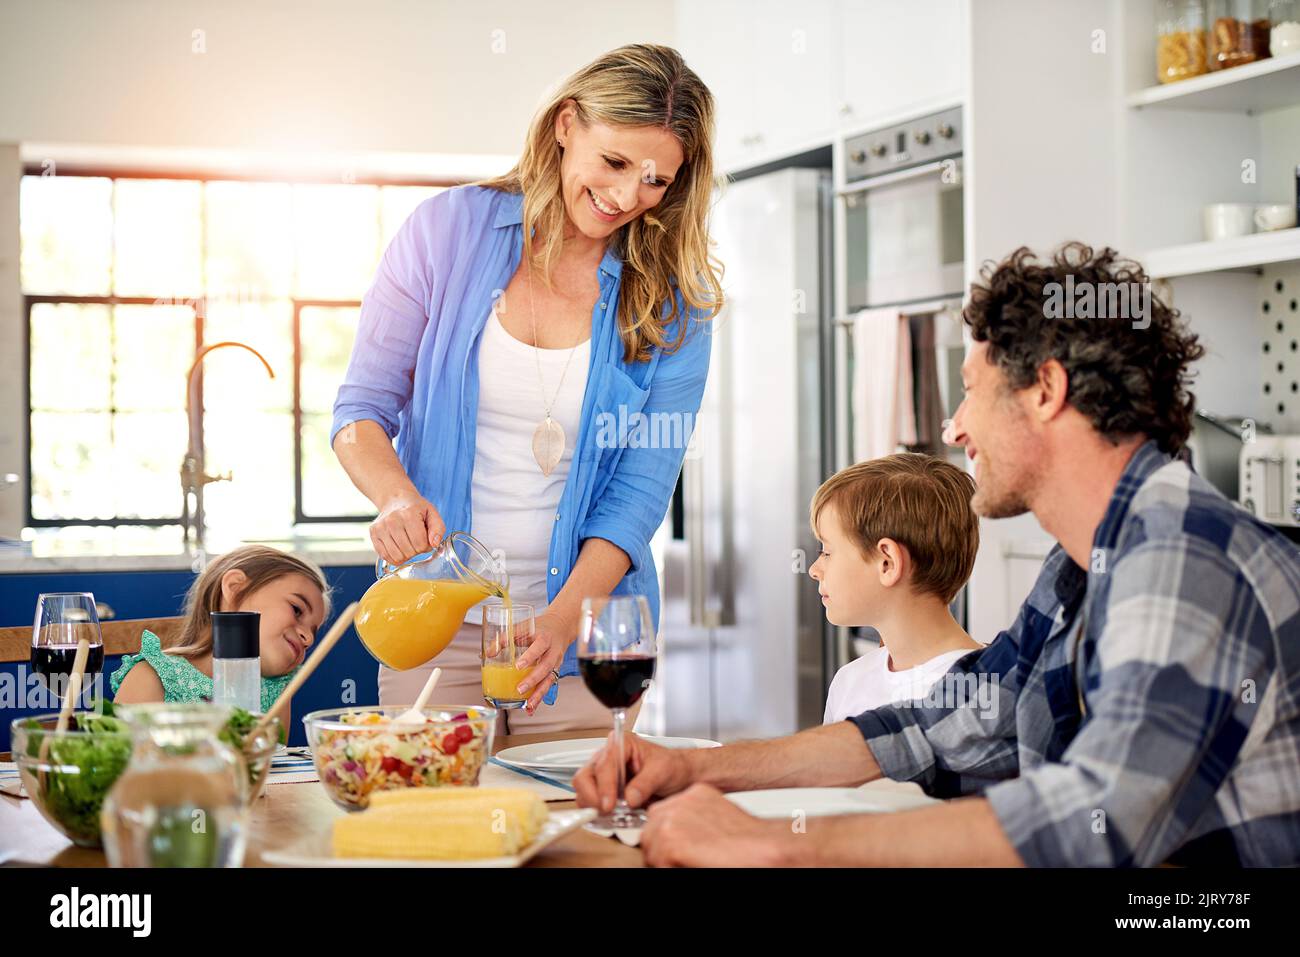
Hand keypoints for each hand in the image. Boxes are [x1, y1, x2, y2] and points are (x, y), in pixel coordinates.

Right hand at [370, 493, 444, 566]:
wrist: (396, 499)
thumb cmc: (416, 508)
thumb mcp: (432, 513)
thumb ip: (438, 529)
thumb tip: (434, 544)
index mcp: (408, 515)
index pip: (420, 545)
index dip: (426, 546)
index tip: (424, 538)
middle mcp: (392, 521)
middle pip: (409, 552)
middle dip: (416, 550)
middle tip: (415, 540)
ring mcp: (380, 527)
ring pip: (397, 557)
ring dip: (405, 555)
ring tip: (407, 543)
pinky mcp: (373, 533)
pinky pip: (385, 556)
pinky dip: (394, 557)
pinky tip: (398, 547)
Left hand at [513, 611, 570, 713]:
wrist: (561, 627)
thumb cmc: (541, 627)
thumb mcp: (524, 626)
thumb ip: (506, 638)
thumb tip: (489, 653)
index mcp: (545, 638)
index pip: (539, 647)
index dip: (529, 657)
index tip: (518, 666)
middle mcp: (553, 652)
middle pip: (545, 667)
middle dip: (533, 680)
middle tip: (520, 689)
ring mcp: (556, 664)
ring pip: (549, 680)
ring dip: (539, 694)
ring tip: (529, 705)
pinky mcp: (555, 672)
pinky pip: (548, 686)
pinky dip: (540, 698)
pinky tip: (531, 708)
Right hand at [572, 732, 693, 812]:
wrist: (681, 777)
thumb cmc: (673, 766)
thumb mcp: (663, 771)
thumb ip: (646, 783)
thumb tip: (629, 798)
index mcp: (621, 744)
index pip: (603, 763)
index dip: (604, 785)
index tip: (609, 804)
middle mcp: (608, 758)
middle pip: (585, 776)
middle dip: (592, 797)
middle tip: (607, 812)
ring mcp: (604, 775)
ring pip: (583, 791)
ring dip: (593, 806)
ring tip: (611, 816)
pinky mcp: (604, 791)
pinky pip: (591, 802)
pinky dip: (597, 812)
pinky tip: (610, 817)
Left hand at [641, 784, 791, 867]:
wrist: (764, 847)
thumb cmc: (750, 838)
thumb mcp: (718, 816)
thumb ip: (696, 819)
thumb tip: (684, 835)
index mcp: (694, 793)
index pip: (663, 813)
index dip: (666, 834)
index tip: (674, 848)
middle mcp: (681, 802)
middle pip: (652, 827)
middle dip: (660, 846)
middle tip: (678, 860)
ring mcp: (673, 820)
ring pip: (651, 846)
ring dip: (663, 859)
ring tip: (687, 863)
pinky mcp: (672, 842)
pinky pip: (658, 861)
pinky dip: (668, 868)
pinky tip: (691, 865)